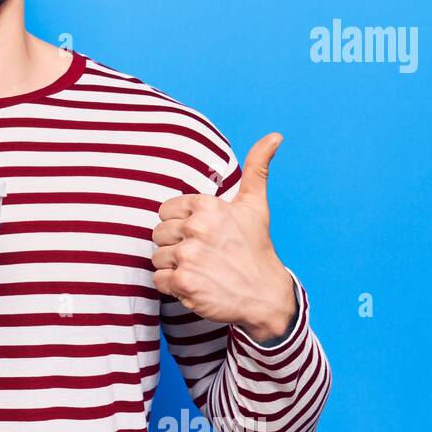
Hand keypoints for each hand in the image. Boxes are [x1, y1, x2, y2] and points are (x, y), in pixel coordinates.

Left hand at [151, 133, 296, 342]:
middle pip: (158, 234)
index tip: (202, 236)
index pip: (165, 211)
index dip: (180, 225)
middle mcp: (196, 227)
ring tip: (200, 269)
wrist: (265, 295)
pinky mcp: (183, 282)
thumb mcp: (255, 205)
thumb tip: (275, 136)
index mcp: (207, 205)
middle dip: (176, 246)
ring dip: (173, 267)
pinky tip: (196, 284)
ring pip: (156, 257)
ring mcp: (188, 256)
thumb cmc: (255, 247)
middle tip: (203, 255)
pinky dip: (172, 286)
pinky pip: (158, 279)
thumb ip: (257, 167)